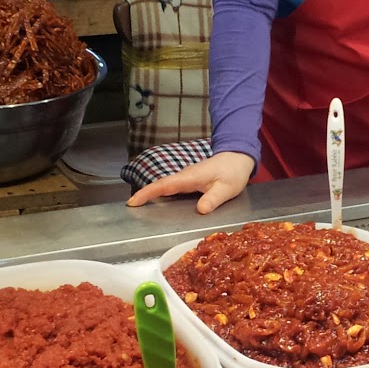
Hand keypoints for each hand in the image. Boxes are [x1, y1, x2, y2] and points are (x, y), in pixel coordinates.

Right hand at [127, 151, 255, 214]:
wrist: (238, 157)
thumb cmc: (232, 172)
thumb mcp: (226, 188)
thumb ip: (213, 199)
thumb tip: (200, 210)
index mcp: (190, 177)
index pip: (164, 185)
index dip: (148, 193)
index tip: (133, 201)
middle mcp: (184, 176)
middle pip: (160, 185)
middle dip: (144, 194)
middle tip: (130, 207)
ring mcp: (186, 177)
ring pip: (165, 186)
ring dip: (151, 194)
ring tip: (138, 206)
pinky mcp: (189, 180)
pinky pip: (171, 187)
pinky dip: (161, 193)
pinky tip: (158, 202)